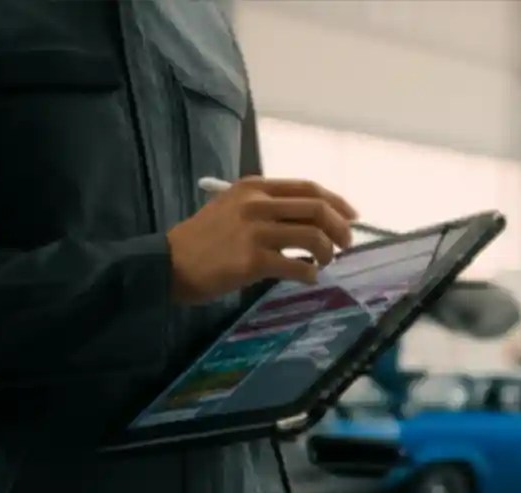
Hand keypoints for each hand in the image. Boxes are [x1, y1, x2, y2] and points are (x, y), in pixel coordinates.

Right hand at [166, 176, 357, 304]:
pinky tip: (309, 277)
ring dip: (328, 253)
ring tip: (325, 262)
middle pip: (317, 210)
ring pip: (313, 238)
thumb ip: (267, 207)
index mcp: (254, 187)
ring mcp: (256, 231)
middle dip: (340, 228)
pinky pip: (297, 267)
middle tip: (346, 244)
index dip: (337, 201)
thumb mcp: (232, 207)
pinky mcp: (253, 260)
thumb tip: (311, 220)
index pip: (308, 188)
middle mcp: (258, 204)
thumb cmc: (202, 239)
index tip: (351, 216)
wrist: (169, 263)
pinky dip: (310, 273)